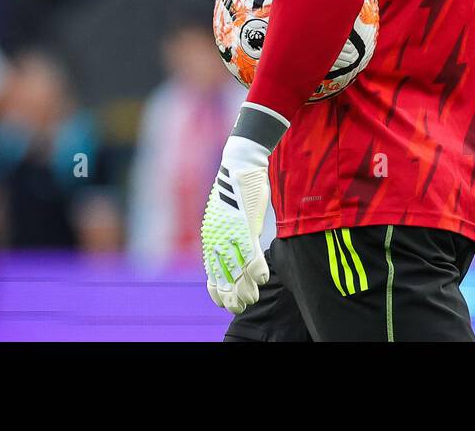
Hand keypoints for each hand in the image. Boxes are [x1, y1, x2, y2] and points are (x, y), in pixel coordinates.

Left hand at [201, 135, 270, 313]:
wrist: (240, 166)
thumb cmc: (235, 189)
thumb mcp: (226, 216)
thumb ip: (225, 234)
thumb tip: (228, 247)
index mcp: (211, 238)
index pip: (211, 272)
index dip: (218, 290)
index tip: (224, 302)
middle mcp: (218, 239)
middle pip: (224, 276)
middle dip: (231, 296)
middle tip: (239, 307)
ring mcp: (233, 234)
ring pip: (238, 271)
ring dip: (246, 288)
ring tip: (252, 300)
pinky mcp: (247, 228)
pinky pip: (253, 255)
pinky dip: (258, 270)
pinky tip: (262, 281)